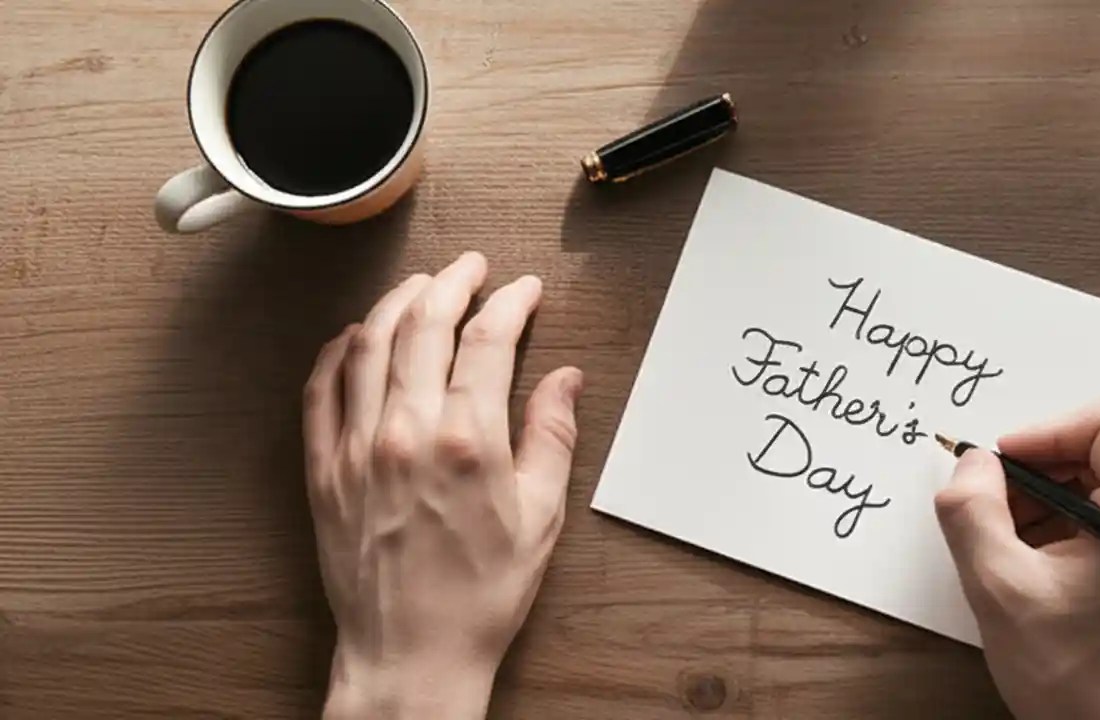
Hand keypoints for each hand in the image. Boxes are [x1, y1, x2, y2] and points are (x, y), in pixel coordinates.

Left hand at [302, 252, 583, 719]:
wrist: (411, 655)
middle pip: (424, 326)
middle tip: (470, 267)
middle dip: (451, 282)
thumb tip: (565, 379)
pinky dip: (335, 352)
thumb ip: (552, 436)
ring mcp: (356, 448)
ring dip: (395, 303)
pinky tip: (353, 337)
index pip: (488, 340)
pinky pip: (319, 390)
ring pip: (367, 345)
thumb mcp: (540, 516)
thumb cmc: (481, 594)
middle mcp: (406, 431)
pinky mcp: (323, 471)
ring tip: (418, 286)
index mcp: (468, 441)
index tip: (523, 288)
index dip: (510, 302)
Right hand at [934, 394, 1099, 719]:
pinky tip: (1019, 561)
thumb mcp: (997, 587)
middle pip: (1097, 448)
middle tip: (986, 504)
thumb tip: (970, 462)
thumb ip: (971, 511)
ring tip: (999, 542)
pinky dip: (1048, 523)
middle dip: (1031, 467)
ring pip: (1091, 480)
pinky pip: (1093, 514)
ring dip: (1035, 497)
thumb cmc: (1068, 677)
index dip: (1047, 428)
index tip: (1002, 462)